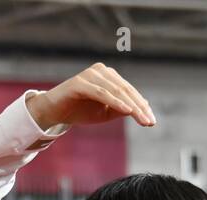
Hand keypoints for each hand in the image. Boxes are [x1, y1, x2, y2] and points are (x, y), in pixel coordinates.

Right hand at [28, 63, 154, 129]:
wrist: (54, 112)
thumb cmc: (80, 110)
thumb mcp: (105, 113)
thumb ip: (122, 108)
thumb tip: (143, 106)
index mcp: (108, 76)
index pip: (129, 91)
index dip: (142, 106)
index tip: (152, 121)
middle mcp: (101, 71)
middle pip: (125, 90)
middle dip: (139, 108)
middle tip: (149, 122)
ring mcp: (90, 75)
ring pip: (116, 91)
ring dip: (131, 106)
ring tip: (142, 119)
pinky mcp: (80, 83)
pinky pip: (102, 93)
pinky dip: (115, 102)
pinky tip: (127, 110)